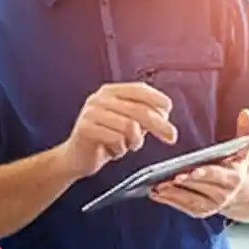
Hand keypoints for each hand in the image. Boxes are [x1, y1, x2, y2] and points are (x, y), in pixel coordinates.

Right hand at [59, 82, 177, 178]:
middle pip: (139, 109)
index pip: (139, 89)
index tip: (168, 110)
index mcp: (111, 92)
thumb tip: (164, 115)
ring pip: (129, 126)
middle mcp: (100, 99)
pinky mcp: (85, 129)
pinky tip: (113, 151)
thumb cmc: (104, 140)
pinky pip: (116, 139)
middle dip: (159, 125)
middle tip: (171, 137)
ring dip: (135, 142)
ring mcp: (91, 112)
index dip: (157, 99)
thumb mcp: (127, 124)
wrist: (76, 158)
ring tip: (128, 146)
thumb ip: (144, 117)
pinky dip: (120, 150)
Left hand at [150, 109, 248, 217]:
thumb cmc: (235, 164)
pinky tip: (155, 192)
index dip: (205, 174)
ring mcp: (211, 205)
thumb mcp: (244, 148)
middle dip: (184, 184)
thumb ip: (246, 131)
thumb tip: (245, 113)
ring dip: (173, 194)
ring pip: (190, 200)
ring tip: (157, 186)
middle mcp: (224, 195)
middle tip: (168, 177)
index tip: (193, 171)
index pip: (217, 176)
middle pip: (200, 188)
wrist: (238, 190)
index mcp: (233, 178)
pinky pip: (183, 207)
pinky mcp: (200, 212)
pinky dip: (169, 200)